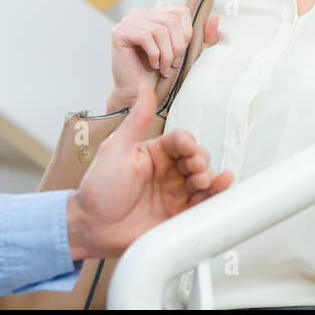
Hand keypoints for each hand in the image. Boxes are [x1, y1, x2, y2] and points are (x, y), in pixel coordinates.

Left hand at [67, 84, 233, 259]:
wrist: (91, 226)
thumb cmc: (98, 187)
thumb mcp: (117, 148)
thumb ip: (136, 119)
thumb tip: (144, 88)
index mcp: (154, 154)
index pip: (180, 141)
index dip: (187, 142)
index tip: (186, 146)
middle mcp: (168, 173)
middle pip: (196, 159)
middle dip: (199, 159)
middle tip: (193, 165)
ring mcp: (175, 195)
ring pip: (203, 180)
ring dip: (208, 176)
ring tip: (202, 178)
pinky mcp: (179, 216)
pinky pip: (203, 204)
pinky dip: (216, 194)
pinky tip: (223, 184)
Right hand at [108, 5, 219, 112]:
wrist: (137, 92)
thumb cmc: (160, 73)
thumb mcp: (189, 54)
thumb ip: (204, 37)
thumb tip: (216, 19)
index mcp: (156, 14)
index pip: (181, 12)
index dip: (186, 35)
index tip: (180, 54)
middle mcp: (141, 13)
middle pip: (171, 20)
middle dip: (177, 47)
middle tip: (173, 64)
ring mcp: (128, 21)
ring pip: (160, 30)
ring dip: (166, 54)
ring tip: (163, 67)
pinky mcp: (119, 32)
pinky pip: (145, 37)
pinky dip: (154, 54)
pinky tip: (152, 64)